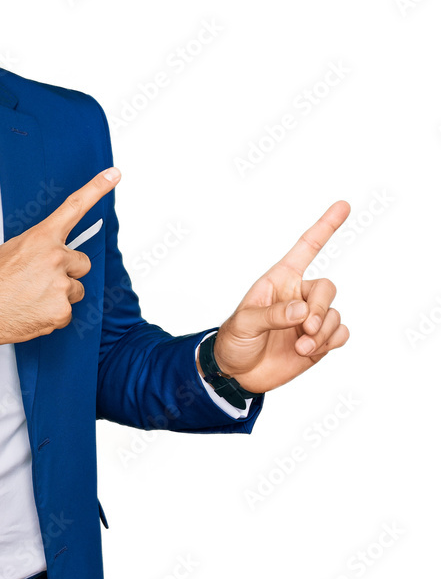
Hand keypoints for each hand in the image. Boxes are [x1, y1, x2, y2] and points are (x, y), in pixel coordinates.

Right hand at [0, 167, 120, 347]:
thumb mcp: (12, 250)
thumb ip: (40, 247)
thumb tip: (53, 254)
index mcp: (41, 238)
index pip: (74, 207)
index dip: (97, 188)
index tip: (114, 174)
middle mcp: (55, 258)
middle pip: (81, 263)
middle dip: (68, 272)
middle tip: (40, 280)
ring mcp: (60, 285)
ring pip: (76, 290)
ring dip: (60, 295)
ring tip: (32, 298)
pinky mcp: (61, 311)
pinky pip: (67, 312)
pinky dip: (52, 314)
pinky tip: (32, 312)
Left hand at [207, 200, 350, 392]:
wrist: (237, 373)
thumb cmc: (234, 341)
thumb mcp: (245, 323)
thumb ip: (273, 314)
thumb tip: (303, 310)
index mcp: (279, 280)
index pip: (306, 248)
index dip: (325, 226)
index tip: (343, 205)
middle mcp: (298, 295)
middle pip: (327, 288)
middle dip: (320, 309)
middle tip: (305, 328)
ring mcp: (310, 318)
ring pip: (335, 314)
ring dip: (323, 332)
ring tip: (301, 346)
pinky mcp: (319, 340)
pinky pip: (341, 334)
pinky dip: (332, 341)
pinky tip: (311, 350)